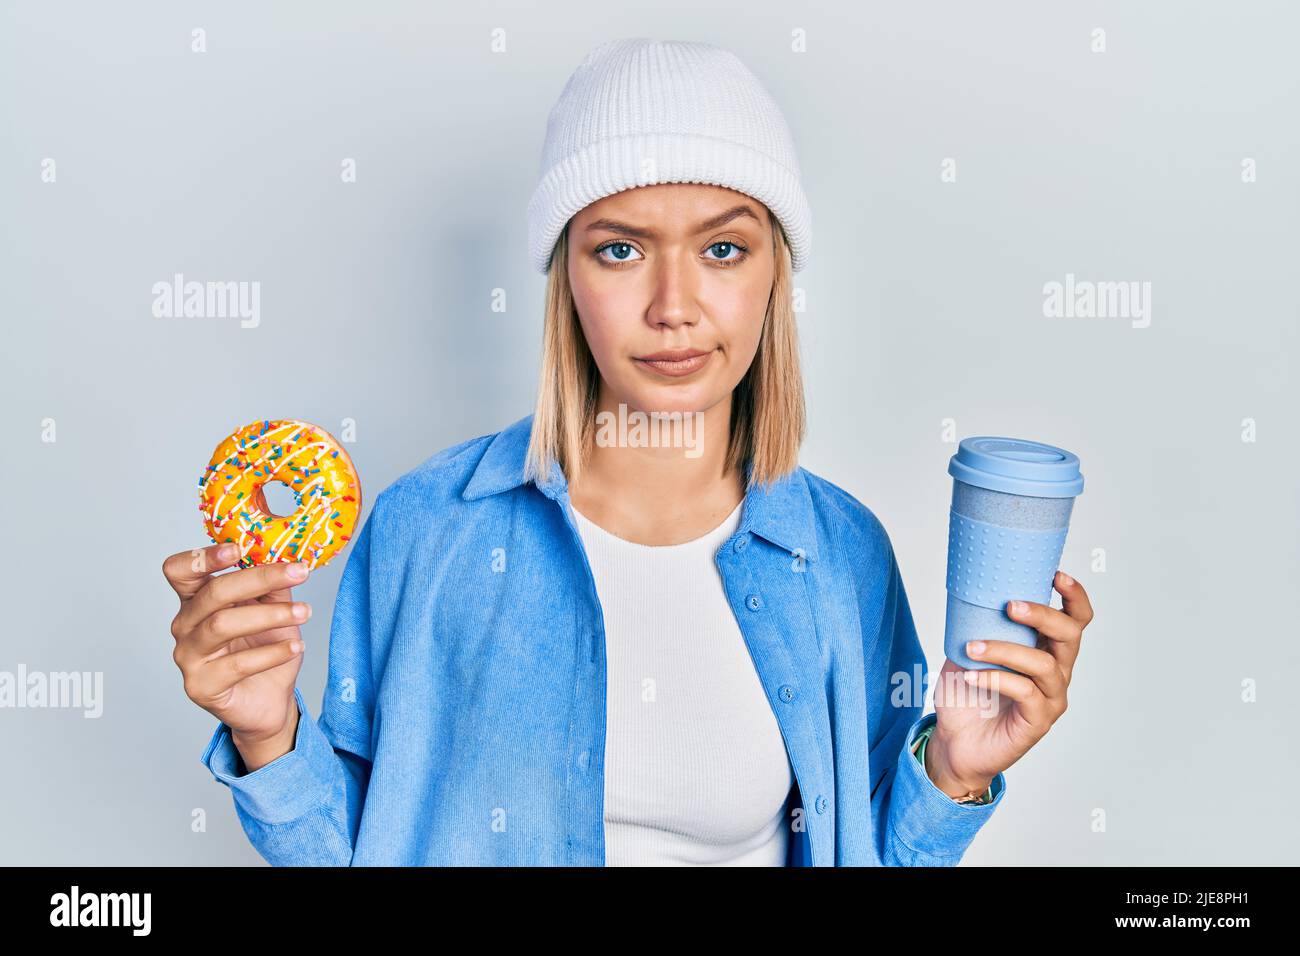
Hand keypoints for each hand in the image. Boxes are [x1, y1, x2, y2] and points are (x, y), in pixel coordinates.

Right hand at [163, 543, 312, 750]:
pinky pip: (236, 664)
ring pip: (223, 625)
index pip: (181, 571)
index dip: (203, 557)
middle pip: (212, 593)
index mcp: (196, 600)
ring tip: (306, 613)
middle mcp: (185, 625)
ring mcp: (189, 657)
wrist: (270, 700)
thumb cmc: (266, 649)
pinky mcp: (201, 686)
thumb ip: (272, 586)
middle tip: (299, 573)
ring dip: (270, 615)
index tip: (238, 548)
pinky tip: (295, 647)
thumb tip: (286, 559)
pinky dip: (271, 652)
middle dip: (259, 579)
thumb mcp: (273, 609)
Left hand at [924, 569, 1094, 797]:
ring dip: (1006, 649)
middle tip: (1010, 605)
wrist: (954, 742)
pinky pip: (1025, 693)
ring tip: (972, 647)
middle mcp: (1056, 671)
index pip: (1075, 619)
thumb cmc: (965, 694)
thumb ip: (976, 624)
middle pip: (1070, 635)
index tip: (1055, 574)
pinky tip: (971, 677)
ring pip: (1044, 665)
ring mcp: (1050, 698)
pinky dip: (996, 678)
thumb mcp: (967, 649)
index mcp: (1045, 649)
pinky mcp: (1038, 721)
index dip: (1074, 595)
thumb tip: (969, 592)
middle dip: (1043, 614)